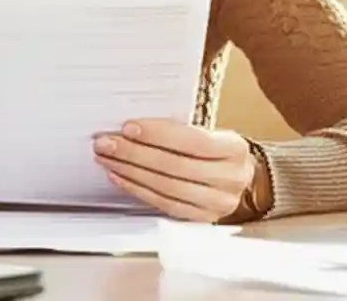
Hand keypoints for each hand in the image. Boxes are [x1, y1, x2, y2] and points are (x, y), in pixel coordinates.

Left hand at [92, 118, 258, 222]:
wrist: (240, 180)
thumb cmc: (217, 152)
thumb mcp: (210, 134)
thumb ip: (179, 131)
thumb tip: (134, 129)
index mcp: (235, 149)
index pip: (193, 141)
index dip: (158, 135)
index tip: (128, 127)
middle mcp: (230, 178)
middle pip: (175, 166)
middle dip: (135, 153)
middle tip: (107, 143)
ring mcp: (217, 203)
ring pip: (167, 187)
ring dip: (131, 172)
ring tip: (108, 159)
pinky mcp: (201, 219)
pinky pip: (164, 204)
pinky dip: (138, 190)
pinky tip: (120, 178)